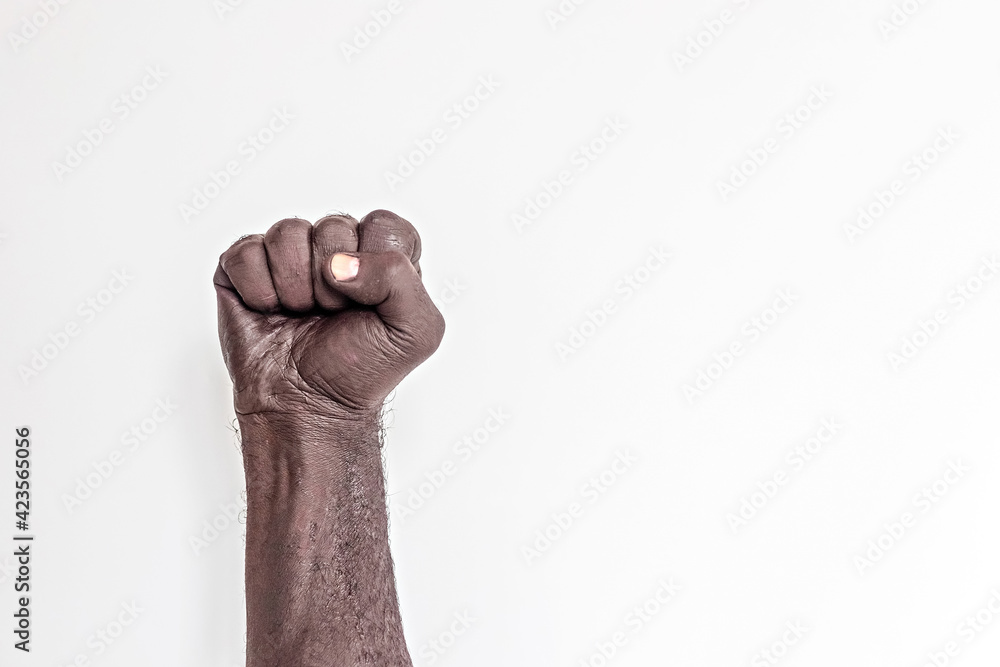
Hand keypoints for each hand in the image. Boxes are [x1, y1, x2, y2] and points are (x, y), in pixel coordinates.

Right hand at [213, 210, 444, 417]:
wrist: (309, 406)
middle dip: (334, 284)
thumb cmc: (362, 370)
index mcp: (382, 255)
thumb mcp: (417, 332)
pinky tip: (270, 313)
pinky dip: (259, 291)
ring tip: (302, 315)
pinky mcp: (245, 268)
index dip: (376, 264)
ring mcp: (288, 256)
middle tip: (332, 315)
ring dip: (295, 287)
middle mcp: (336, 248)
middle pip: (333, 226)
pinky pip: (245, 253)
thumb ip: (400, 278)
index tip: (373, 303)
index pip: (383, 223)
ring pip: (286, 232)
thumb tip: (338, 263)